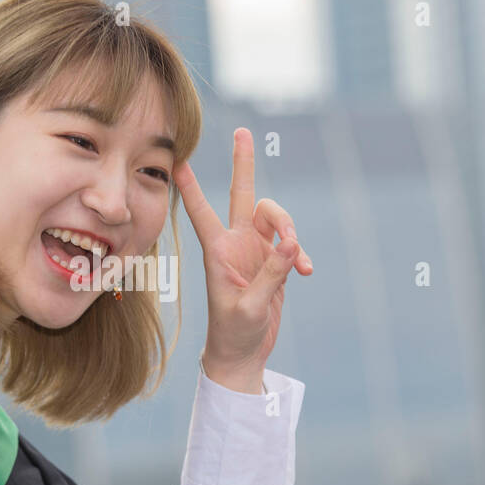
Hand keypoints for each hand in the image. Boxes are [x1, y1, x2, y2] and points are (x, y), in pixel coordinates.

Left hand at [173, 127, 311, 391]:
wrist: (242, 353)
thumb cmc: (234, 333)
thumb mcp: (250, 307)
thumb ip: (271, 274)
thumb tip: (292, 244)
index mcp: (218, 251)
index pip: (201, 212)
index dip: (190, 187)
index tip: (178, 159)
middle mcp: (236, 243)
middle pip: (242, 194)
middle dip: (243, 163)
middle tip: (243, 131)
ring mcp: (256, 250)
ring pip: (277, 218)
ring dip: (292, 231)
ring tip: (299, 259)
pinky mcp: (274, 262)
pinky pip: (292, 245)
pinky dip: (300, 255)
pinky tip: (305, 272)